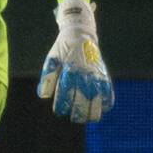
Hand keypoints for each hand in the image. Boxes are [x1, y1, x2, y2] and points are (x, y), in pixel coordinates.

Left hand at [36, 0, 114, 123]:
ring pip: (98, 100)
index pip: (66, 94)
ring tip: (88, 117)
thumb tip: (44, 96)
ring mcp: (96, 75)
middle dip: (78, 113)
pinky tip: (101, 109)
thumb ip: (47, 77)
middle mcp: (85, 74)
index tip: (59, 111)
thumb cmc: (62, 50)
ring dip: (93, 112)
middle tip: (74, 117)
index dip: (62, 106)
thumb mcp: (51, 60)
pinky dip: (106, 103)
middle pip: (83, 101)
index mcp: (70, 71)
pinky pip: (109, 93)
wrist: (80, 34)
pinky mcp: (104, 75)